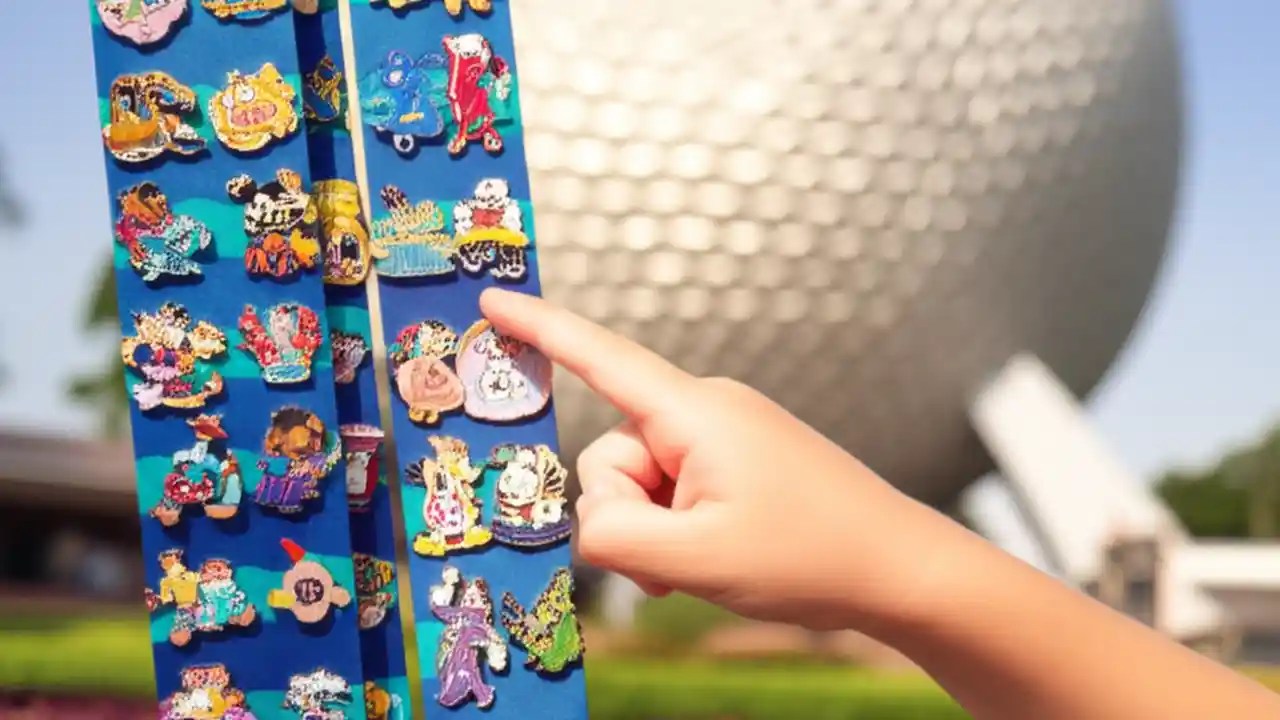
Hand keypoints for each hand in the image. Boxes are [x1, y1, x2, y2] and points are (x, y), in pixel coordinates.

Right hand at [480, 289, 967, 632]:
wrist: (899, 569)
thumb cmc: (813, 556)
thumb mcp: (696, 561)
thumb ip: (616, 538)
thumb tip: (587, 521)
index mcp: (695, 413)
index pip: (602, 357)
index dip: (540, 329)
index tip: (493, 301)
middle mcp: (705, 411)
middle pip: (612, 455)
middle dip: (625, 514)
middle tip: (678, 561)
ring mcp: (723, 436)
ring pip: (640, 482)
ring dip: (654, 531)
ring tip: (703, 565)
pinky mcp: (735, 461)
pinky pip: (673, 489)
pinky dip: (674, 529)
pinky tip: (709, 560)